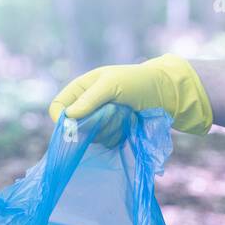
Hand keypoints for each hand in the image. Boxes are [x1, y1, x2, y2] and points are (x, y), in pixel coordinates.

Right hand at [48, 54, 212, 134]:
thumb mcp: (111, 84)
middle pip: (74, 126)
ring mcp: (100, 121)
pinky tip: (128, 125)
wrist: (164, 93)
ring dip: (107, 129)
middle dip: (93, 123)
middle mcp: (87, 106)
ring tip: (124, 115)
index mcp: (81, 88)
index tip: (73, 125)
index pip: (59, 107)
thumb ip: (90, 99)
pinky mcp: (112, 133)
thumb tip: (69, 116)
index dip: (62, 119)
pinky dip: (115, 136)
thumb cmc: (137, 82)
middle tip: (112, 113)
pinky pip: (105, 142)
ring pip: (91, 136)